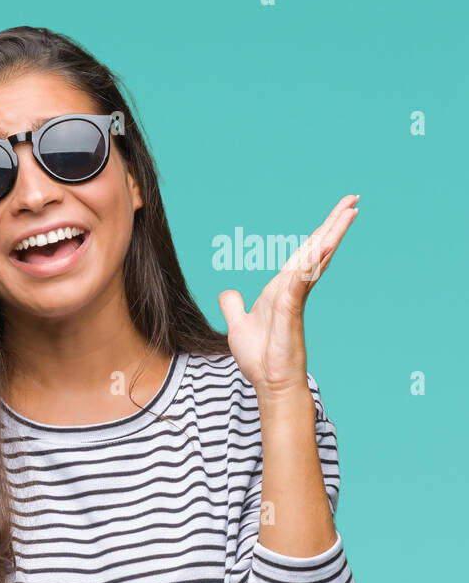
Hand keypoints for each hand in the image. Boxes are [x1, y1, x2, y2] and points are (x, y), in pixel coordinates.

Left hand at [217, 194, 358, 396]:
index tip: (337, 214)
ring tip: (349, 213)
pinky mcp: (290, 310)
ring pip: (315, 260)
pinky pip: (300, 282)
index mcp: (282, 289)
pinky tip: (321, 246)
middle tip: (354, 200)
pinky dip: (310, 264)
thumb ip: (234, 306)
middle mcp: (293, 289)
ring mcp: (295, 298)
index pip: (303, 254)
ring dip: (331, 236)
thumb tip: (229, 292)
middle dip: (333, 224)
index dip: (319, 234)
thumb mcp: (239, 324)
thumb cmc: (260, 356)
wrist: (268, 381)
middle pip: (316, 250)